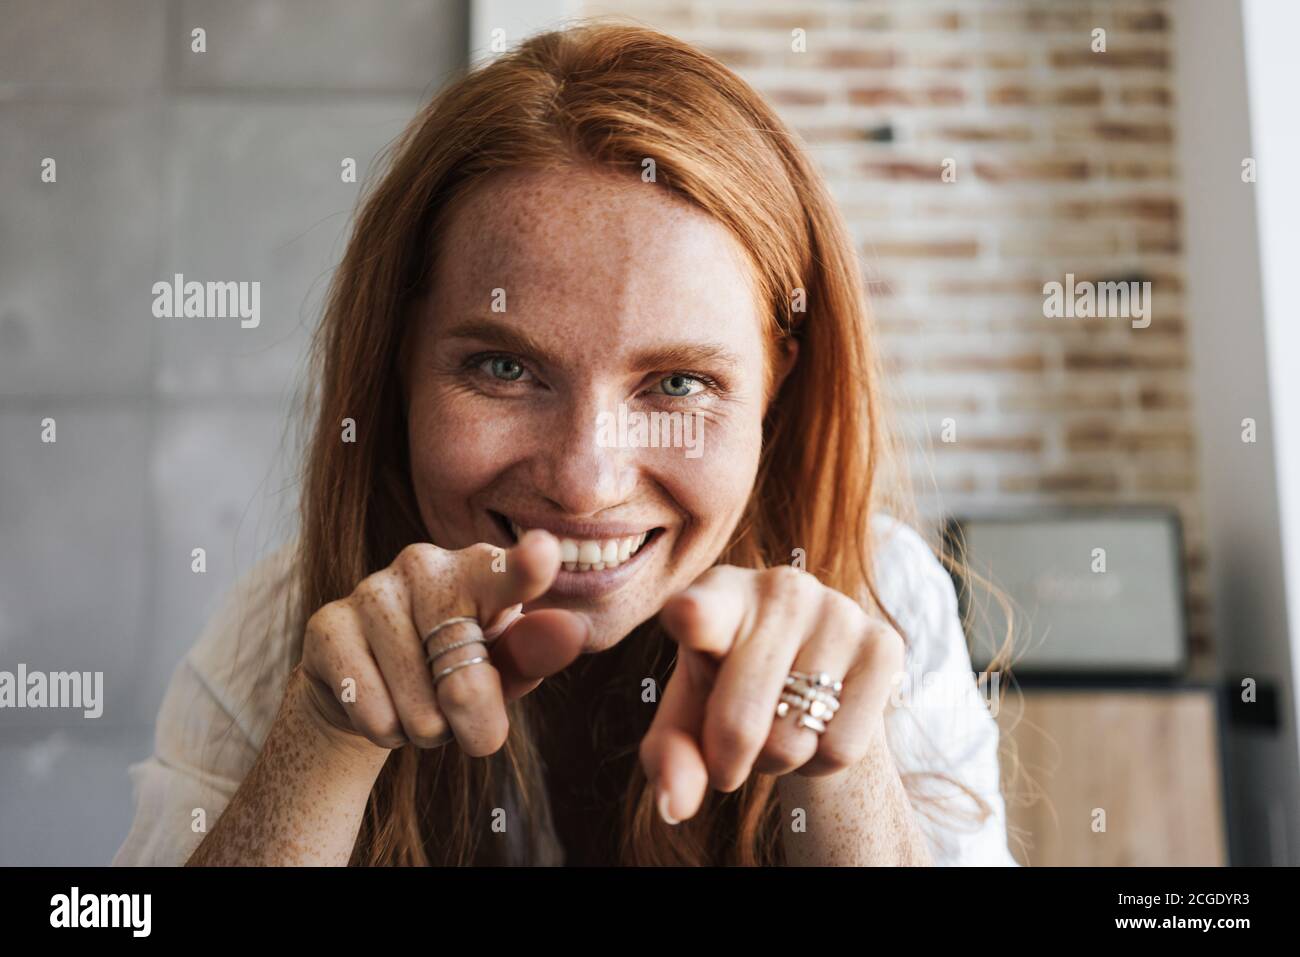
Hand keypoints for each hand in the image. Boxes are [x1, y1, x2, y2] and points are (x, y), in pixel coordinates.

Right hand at [298, 529, 587, 755]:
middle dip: (473, 721)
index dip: (527, 568)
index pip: (507, 573)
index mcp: (478, 568)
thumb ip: (537, 651)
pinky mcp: (326, 625)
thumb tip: (571, 630)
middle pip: (464, 676)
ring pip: (418, 708)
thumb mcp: (504, 665)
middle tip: (466, 716)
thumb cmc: (455, 668)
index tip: (543, 553)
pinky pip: (373, 714)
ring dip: (426, 728)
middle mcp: (423, 565)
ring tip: (418, 701)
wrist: (371, 689)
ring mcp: (371, 591)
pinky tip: (379, 703)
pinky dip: (385, 730)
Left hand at [640, 565, 903, 822]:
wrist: (811, 675)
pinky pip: (842, 748)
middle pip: (739, 721)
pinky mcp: (884, 643)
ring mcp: (837, 610)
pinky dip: (821, 762)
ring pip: (792, 742)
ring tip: (780, 725)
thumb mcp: (689, 717)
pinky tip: (819, 726)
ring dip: (777, 761)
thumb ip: (669, 754)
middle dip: (728, 762)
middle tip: (730, 757)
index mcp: (717, 593)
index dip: (693, 617)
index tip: (686, 616)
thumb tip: (674, 806)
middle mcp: (780, 588)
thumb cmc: (731, 689)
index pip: (701, 609)